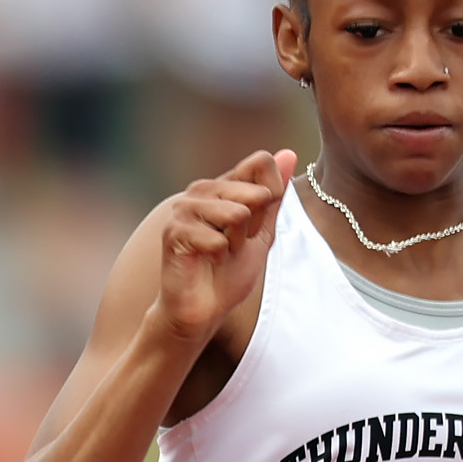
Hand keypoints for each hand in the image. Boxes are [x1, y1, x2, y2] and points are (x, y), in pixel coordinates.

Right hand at [155, 148, 295, 347]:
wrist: (204, 309)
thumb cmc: (229, 272)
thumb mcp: (262, 231)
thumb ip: (274, 195)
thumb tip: (289, 153)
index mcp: (223, 185)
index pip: (262, 162)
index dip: (271, 197)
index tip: (254, 226)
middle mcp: (201, 190)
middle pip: (256, 192)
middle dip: (254, 227)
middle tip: (234, 245)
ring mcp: (184, 209)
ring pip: (237, 214)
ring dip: (236, 243)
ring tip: (219, 253)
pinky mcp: (173, 232)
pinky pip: (217, 239)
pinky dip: (218, 258)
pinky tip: (205, 263)